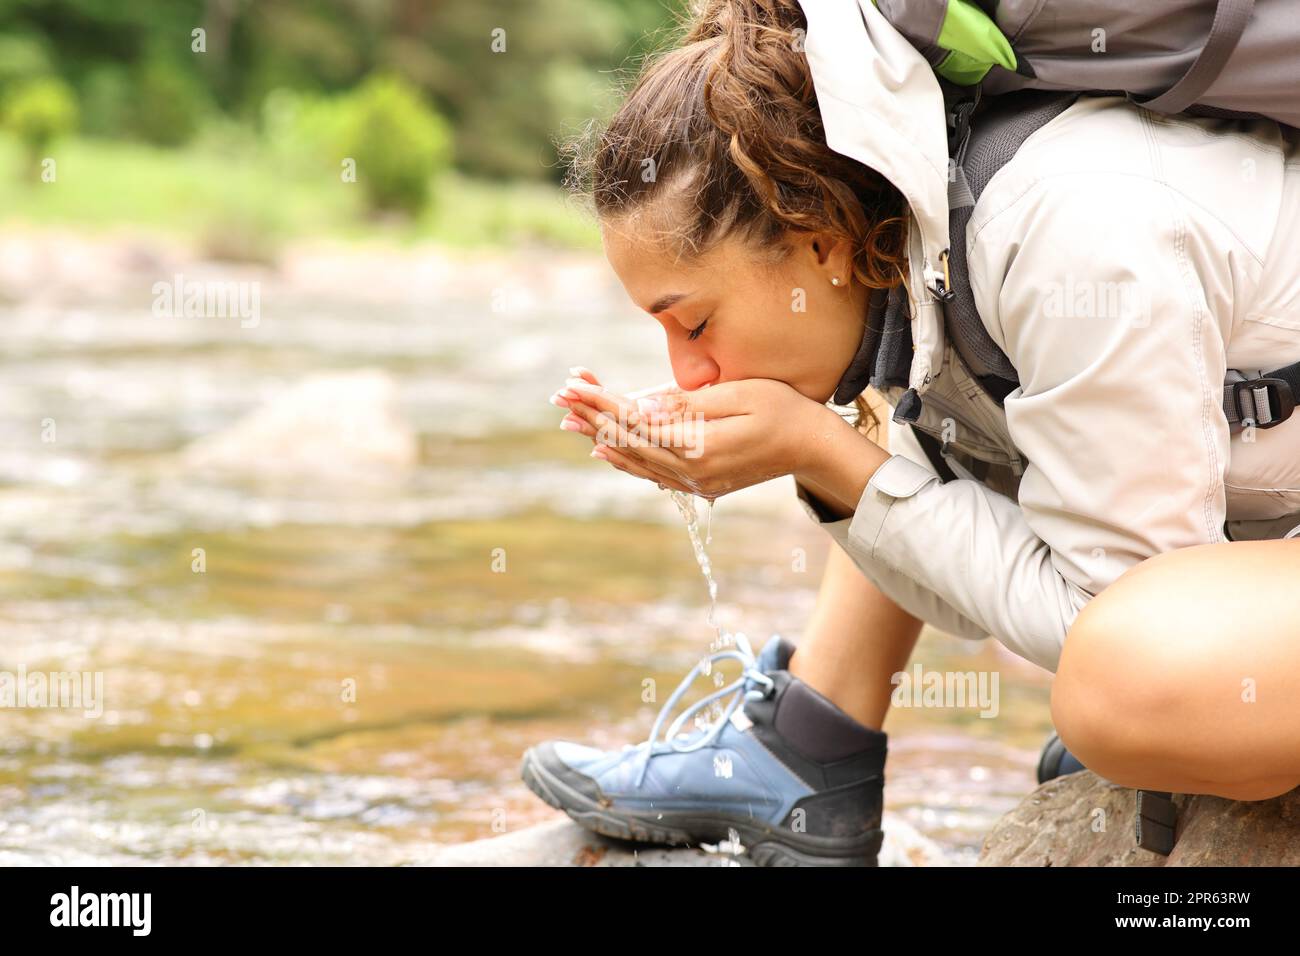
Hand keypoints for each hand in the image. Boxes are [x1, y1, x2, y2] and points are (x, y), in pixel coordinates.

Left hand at [562, 377, 835, 499]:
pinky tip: (607, 450)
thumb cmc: (783, 410)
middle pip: (628, 442)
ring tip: (570, 421)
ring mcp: (696, 483)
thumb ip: (688, 404)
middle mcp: (691, 472)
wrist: (814, 448)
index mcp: (698, 447)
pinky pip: (653, 474)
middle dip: (591, 417)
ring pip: (635, 461)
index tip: (574, 385)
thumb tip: (642, 406)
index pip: (636, 421)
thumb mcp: (739, 395)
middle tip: (560, 399)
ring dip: (601, 438)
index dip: (602, 401)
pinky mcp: (703, 485)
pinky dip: (625, 460)